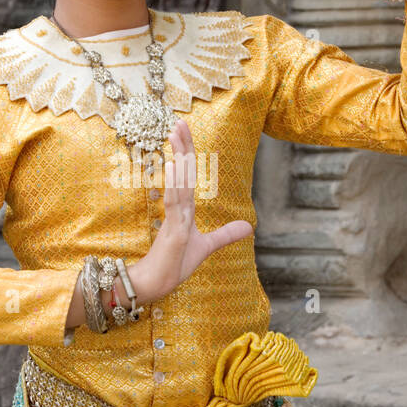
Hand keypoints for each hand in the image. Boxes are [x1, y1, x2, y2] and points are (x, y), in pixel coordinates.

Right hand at [139, 119, 253, 298]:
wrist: (157, 284)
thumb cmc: (174, 264)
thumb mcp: (207, 246)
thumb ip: (226, 234)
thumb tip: (249, 226)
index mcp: (185, 208)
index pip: (188, 174)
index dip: (187, 152)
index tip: (183, 131)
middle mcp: (179, 208)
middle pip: (182, 171)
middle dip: (181, 146)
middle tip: (178, 122)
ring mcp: (174, 217)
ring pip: (178, 182)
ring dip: (178, 158)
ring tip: (175, 136)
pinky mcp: (173, 231)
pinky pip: (174, 203)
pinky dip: (175, 185)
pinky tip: (174, 167)